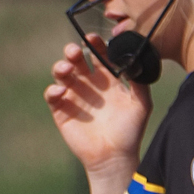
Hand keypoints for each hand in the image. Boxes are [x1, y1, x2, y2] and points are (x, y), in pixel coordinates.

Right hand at [44, 40, 149, 176]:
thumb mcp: (141, 105)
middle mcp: (89, 85)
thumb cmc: (130, 130)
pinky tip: (61, 91)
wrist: (114, 155)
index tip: (93, 38)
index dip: (95, 46)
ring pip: (62, 74)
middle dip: (74, 52)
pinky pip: (53, 95)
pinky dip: (53, 90)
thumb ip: (140, 83)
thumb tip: (139, 61)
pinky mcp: (61, 110)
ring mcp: (74, 96)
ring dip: (61, 67)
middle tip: (75, 50)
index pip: (99, 57)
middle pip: (77, 61)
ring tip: (66, 68)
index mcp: (108, 80)